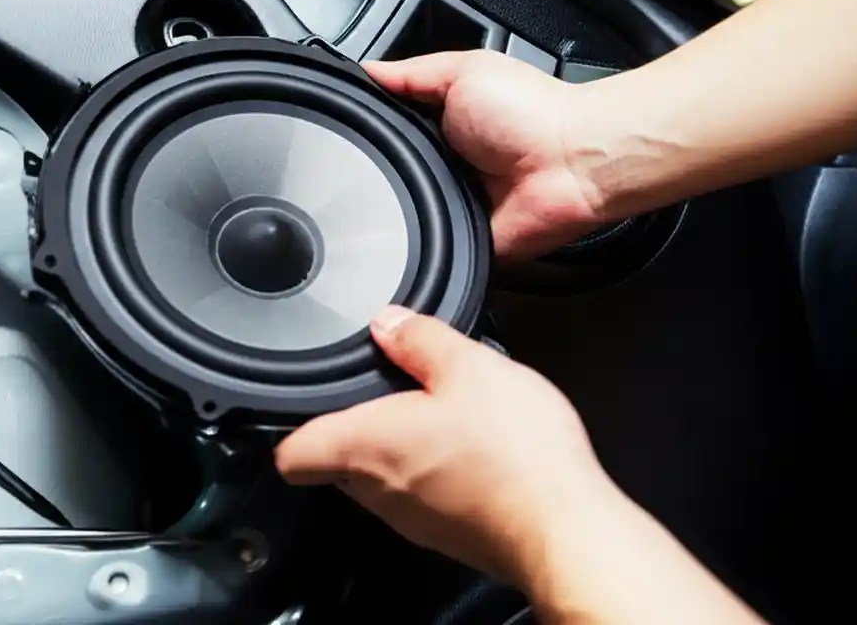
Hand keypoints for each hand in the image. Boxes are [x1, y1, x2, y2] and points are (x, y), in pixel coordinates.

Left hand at [274, 305, 607, 582]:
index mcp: (364, 446)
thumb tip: (390, 321)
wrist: (567, 529)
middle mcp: (378, 492)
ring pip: (382, 480)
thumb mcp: (468, 366)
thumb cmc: (516, 456)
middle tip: (392, 392)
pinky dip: (437, 472)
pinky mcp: (448, 535)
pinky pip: (423, 498)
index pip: (290, 453)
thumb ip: (419, 338)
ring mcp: (412, 521)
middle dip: (357, 426)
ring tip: (442, 416)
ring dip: (401, 448)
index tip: (306, 400)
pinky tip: (475, 449)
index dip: (290, 425)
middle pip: (337, 462)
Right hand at [366, 51, 609, 260]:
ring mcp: (457, 202)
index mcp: (444, 124)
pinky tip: (420, 218)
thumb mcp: (462, 71)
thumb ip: (412, 74)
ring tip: (402, 185)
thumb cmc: (531, 113)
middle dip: (379, 167)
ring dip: (399, 201)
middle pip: (391, 171)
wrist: (570, 163)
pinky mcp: (466, 238)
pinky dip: (423, 235)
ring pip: (404, 209)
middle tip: (367, 159)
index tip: (343, 125)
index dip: (367, 129)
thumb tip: (368, 72)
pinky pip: (430, 243)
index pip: (390, 130)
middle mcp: (449, 164)